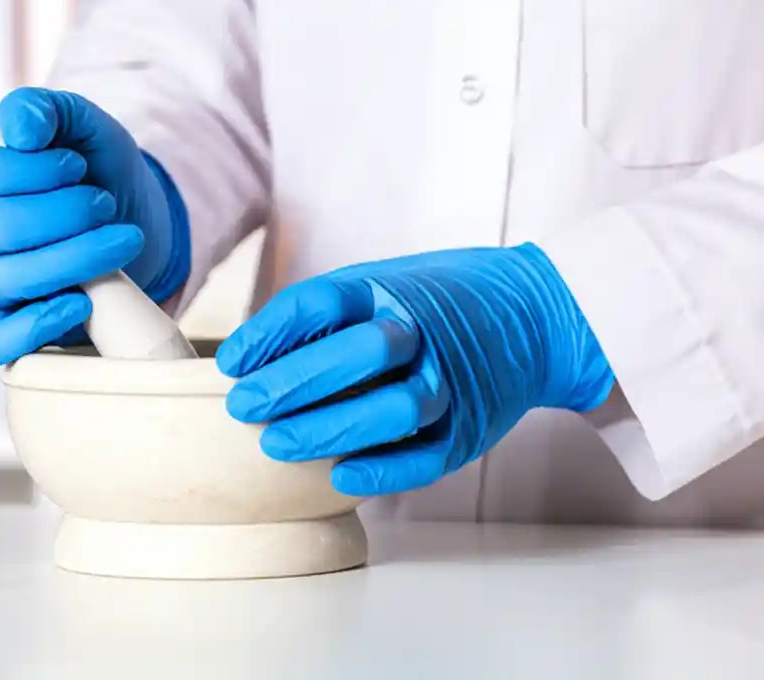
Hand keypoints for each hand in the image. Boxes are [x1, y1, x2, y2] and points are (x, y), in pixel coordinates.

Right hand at [0, 88, 189, 364]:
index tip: (75, 165)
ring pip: (11, 279)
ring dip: (78, 258)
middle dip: (66, 214)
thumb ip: (47, 110)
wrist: (131, 223)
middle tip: (104, 203)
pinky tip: (81, 301)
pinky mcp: (5, 327)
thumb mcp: (80, 126)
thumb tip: (19, 125)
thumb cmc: (96, 173)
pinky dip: (39, 326)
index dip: (31, 170)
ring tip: (121, 240)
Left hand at [216, 244, 614, 495]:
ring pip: (395, 408)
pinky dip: (385, 470)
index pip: (322, 302)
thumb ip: (322, 318)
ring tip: (277, 445)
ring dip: (332, 428)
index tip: (229, 363)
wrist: (534, 313)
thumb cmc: (431, 302)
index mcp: (390, 288)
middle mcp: (425, 330)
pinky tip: (341, 478)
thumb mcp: (378, 285)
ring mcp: (455, 379)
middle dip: (294, 382)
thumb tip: (244, 361)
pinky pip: (429, 455)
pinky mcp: (472, 426)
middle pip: (358, 352)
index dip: (270, 333)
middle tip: (243, 407)